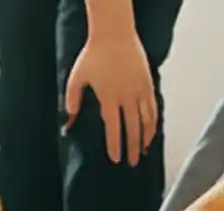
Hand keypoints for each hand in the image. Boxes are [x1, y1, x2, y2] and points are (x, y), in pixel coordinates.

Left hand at [63, 33, 156, 165]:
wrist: (114, 34)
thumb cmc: (92, 55)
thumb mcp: (76, 78)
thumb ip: (72, 99)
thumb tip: (69, 119)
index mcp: (109, 98)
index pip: (113, 128)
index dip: (115, 145)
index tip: (116, 159)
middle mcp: (127, 96)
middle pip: (132, 128)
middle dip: (132, 147)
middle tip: (132, 163)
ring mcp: (140, 90)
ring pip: (147, 119)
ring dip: (146, 137)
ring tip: (144, 151)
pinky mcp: (148, 83)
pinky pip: (153, 106)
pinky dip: (154, 121)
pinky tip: (152, 130)